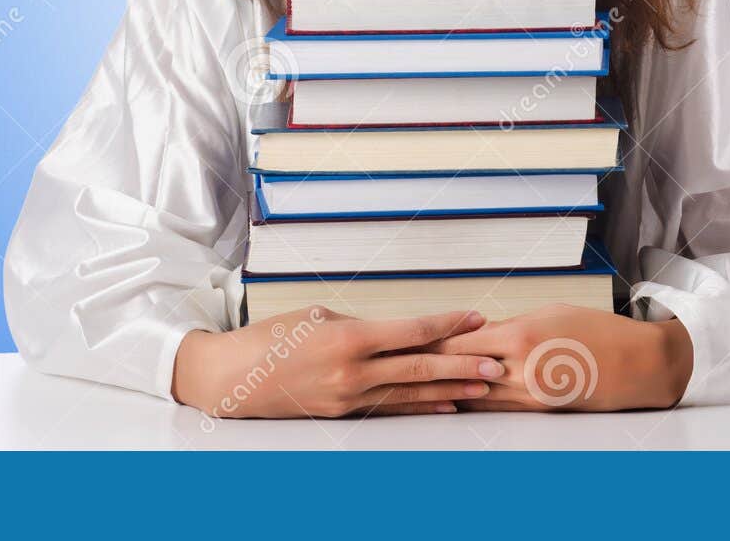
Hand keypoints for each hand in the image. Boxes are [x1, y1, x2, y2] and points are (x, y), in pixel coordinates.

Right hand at [171, 307, 503, 418]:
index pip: (410, 332)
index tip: (476, 318)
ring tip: (484, 387)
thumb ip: (359, 327)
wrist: (232, 379)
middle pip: (420, 368)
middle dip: (462, 365)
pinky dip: (421, 406)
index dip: (446, 326)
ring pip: (410, 392)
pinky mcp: (343, 413)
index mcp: (348, 338)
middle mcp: (353, 371)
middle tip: (497, 363)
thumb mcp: (318, 316)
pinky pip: (390, 408)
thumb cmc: (271, 338)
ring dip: (450, 389)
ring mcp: (349, 397)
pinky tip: (446, 406)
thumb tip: (391, 334)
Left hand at [427, 303, 692, 411]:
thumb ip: (511, 324)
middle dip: (432, 366)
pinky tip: (456, 400)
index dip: (434, 341)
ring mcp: (531, 393)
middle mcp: (523, 367)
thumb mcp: (550, 313)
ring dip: (449, 387)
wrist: (637, 365)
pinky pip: (498, 406)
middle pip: (463, 368)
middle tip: (401, 365)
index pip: (464, 340)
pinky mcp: (539, 409)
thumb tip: (479, 330)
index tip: (408, 340)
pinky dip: (476, 401)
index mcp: (522, 335)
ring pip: (476, 393)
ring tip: (419, 385)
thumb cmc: (598, 331)